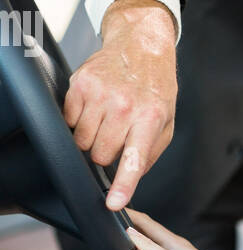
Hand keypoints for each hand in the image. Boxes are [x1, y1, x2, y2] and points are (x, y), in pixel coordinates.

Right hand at [63, 0, 176, 209]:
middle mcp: (125, 106)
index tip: (114, 203)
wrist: (141, 46)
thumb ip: (149, 154)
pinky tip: (94, 108)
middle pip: (99, 155)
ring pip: (81, 141)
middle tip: (118, 135)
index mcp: (150, 118)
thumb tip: (130, 181)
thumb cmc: (155, 89)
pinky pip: (68, 121)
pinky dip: (78, 121)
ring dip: (90, 138)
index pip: (134, 159)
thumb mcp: (166, 122)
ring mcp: (100, 94)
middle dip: (106, 153)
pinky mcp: (80, 84)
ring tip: (107, 119)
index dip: (123, 185)